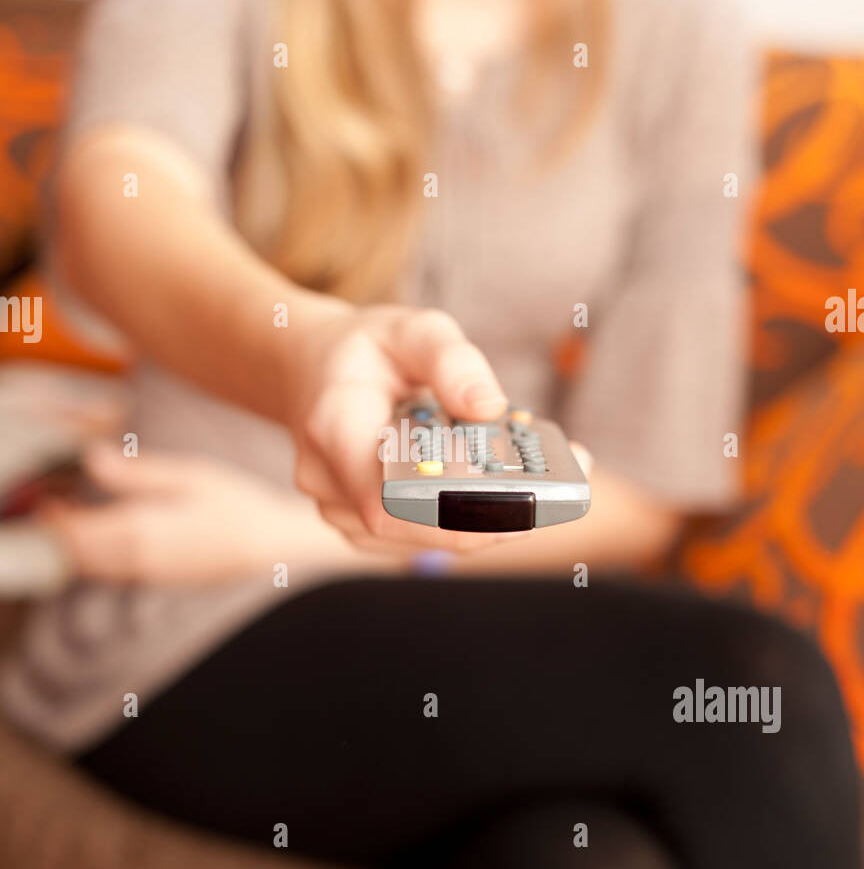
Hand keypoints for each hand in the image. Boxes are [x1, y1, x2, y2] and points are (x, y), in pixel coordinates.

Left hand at [34, 444, 371, 584]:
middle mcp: (139, 560)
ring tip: (73, 517)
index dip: (56, 519)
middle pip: (79, 556)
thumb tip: (90, 457)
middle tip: (52, 505)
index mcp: (141, 531)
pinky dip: (99, 555)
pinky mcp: (160, 579)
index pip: (78, 533)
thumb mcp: (188, 475)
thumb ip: (135, 473)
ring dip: (78, 547)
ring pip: (95, 567)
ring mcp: (150, 574)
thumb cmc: (235, 503)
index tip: (47, 498)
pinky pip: (115, 571)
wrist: (271, 545)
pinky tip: (108, 533)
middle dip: (62, 534)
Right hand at [287, 303, 525, 554]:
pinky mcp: (360, 526)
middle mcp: (326, 481)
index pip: (387, 499)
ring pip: (420, 539)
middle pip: (412, 528)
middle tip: (556, 492)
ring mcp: (338, 511)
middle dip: (489, 519)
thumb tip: (489, 407)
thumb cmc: (366, 350)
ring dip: (484, 521)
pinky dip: (466, 519)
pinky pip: (418, 536)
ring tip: (544, 485)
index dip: (454, 517)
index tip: (521, 505)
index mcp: (333, 426)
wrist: (311, 370)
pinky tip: (507, 491)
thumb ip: (452, 359)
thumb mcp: (412, 329)